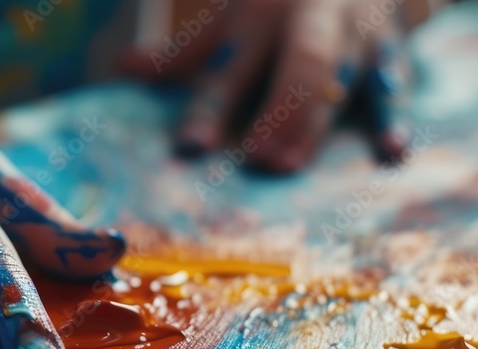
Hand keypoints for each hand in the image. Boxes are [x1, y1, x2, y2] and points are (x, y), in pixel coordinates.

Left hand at [122, 0, 424, 171]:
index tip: (190, 147)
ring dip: (318, 119)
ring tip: (294, 164)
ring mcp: (350, 36)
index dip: (209, 109)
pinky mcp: (387, 51)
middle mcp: (303, 25)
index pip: (228, 69)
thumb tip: (124, 68)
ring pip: (339, 76)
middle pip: (294, 66)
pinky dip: (393, 116)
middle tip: (260, 161)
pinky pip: (393, 83)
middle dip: (278, 111)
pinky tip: (390, 150)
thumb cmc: (275, 6)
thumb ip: (183, 54)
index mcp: (255, 20)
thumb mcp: (229, 20)